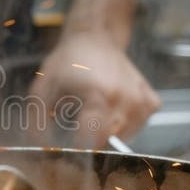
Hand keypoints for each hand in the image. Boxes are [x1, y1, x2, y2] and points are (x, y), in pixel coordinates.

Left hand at [28, 32, 159, 148]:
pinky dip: (128, 124)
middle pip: (109, 141)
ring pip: (126, 137)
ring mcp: (140, 100)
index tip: (71, 151)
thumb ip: (38, 122)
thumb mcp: (42, 89)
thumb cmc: (65, 63)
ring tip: (96, 111)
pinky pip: (140, 125)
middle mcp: (123, 98)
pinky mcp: (151, 101)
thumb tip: (40, 150)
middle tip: (81, 126)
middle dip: (93, 141)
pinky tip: (113, 108)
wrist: (93, 38)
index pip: (94, 140)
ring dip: (110, 132)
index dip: (81, 151)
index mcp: (96, 95)